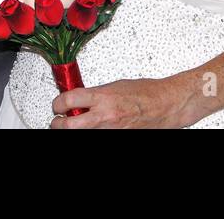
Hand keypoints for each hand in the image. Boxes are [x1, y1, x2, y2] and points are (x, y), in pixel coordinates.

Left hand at [49, 76, 195, 128]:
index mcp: (102, 97)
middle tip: (58, 121)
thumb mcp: (116, 85)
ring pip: (81, 134)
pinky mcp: (117, 138)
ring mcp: (110, 131)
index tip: (57, 105)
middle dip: (58, 124)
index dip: (57, 104)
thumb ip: (96, 94)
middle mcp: (104, 116)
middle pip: (67, 126)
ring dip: (75, 130)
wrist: (166, 106)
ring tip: (77, 124)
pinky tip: (96, 128)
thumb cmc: (146, 92)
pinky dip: (93, 133)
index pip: (67, 101)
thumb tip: (80, 99)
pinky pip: (97, 137)